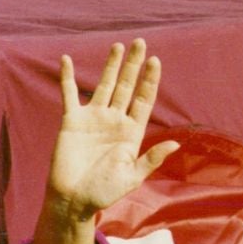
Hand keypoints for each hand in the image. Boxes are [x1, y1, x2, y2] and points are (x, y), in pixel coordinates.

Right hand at [46, 39, 179, 220]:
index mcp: (132, 132)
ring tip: (119, 45)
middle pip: (127, 86)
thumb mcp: (132, 177)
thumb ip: (151, 159)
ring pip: (104, 85)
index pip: (144, 100)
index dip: (150, 81)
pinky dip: (67, 77)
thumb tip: (175, 144)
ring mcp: (93, 118)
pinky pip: (70, 94)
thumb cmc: (104, 193)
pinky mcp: (72, 120)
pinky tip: (67, 59)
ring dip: (111, 66)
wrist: (73, 200)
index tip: (156, 61)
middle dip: (134, 65)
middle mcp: (114, 120)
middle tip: (141, 42)